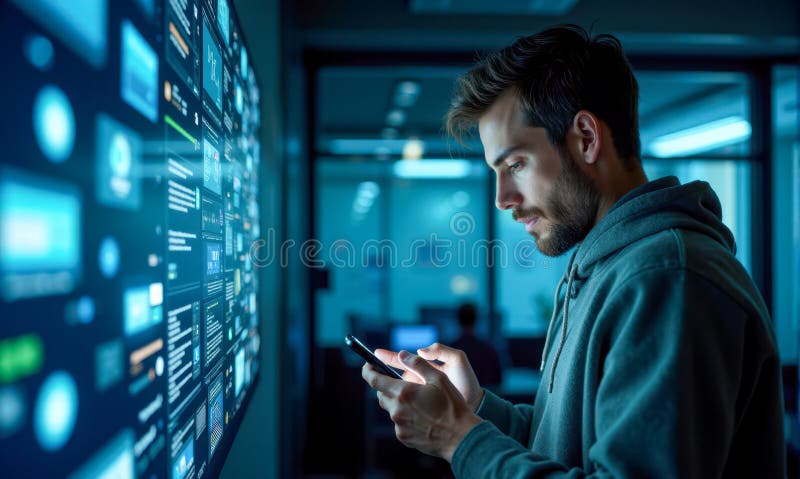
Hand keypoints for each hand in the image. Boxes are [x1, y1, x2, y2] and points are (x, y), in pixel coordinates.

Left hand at [361, 350, 481, 461]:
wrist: (461, 437)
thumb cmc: (452, 406)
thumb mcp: (439, 378)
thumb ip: (418, 364)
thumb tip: (402, 354)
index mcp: (404, 392)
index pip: (374, 380)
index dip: (368, 370)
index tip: (368, 365)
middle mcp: (397, 410)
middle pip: (381, 395)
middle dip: (388, 387)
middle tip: (403, 385)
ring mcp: (399, 426)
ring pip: (391, 409)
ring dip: (399, 403)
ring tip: (419, 403)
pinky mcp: (404, 437)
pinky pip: (399, 423)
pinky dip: (405, 417)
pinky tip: (422, 417)